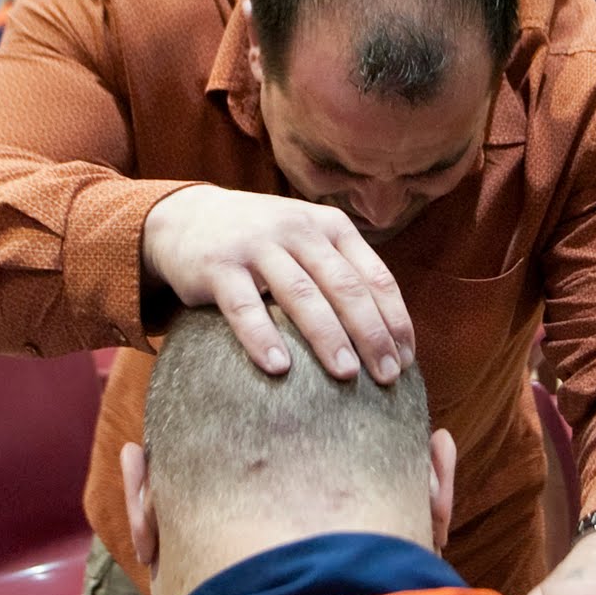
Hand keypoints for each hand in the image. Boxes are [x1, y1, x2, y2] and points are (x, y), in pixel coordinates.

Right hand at [141, 185, 414, 380]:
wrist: (187, 218)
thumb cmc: (264, 243)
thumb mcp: (310, 243)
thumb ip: (345, 274)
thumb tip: (392, 337)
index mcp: (332, 227)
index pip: (375, 277)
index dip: (395, 320)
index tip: (407, 360)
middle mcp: (299, 230)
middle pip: (345, 287)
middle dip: (371, 334)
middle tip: (388, 376)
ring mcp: (257, 245)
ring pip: (301, 295)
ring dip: (327, 336)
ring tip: (346, 374)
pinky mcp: (218, 265)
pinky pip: (244, 306)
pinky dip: (263, 337)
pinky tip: (279, 369)